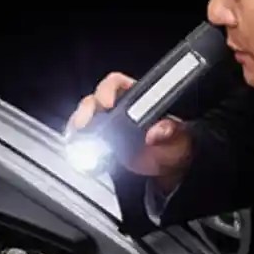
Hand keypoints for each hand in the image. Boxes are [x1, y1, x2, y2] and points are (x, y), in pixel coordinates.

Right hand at [67, 72, 193, 189]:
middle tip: (86, 123)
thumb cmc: (172, 145)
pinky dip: (75, 141)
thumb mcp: (178, 138)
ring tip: (79, 137)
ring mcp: (104, 124)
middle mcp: (117, 106)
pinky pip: (79, 137)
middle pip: (94, 99)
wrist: (163, 169)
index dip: (108, 90)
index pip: (116, 84)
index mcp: (137, 97)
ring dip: (78, 125)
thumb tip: (158, 131)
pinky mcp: (96, 142)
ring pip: (83, 117)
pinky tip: (77, 147)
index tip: (107, 103)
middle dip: (86, 109)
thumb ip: (170, 132)